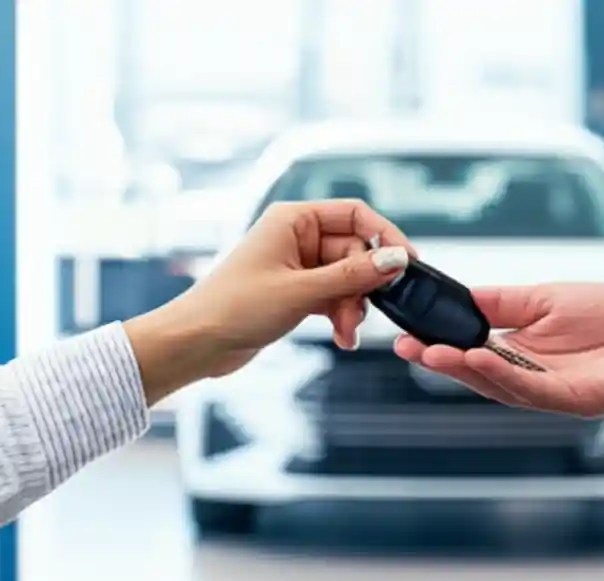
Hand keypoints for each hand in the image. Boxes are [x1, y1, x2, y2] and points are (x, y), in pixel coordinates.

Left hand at [125, 199, 412, 402]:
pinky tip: (340, 337)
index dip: (385, 236)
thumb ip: (352, 275)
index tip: (408, 262)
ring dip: (351, 307)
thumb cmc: (233, 308)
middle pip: (354, 252)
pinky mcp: (294, 292)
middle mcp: (295, 237)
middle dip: (360, 288)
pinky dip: (339, 316)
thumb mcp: (301, 291)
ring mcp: (296, 266)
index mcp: (293, 219)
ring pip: (346, 279)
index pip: (355, 215)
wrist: (195, 343)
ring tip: (345, 333)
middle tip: (357, 317)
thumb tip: (395, 260)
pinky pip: (333, 297)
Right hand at [394, 283, 603, 462]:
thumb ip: (505, 303)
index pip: (471, 346)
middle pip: (475, 370)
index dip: (439, 341)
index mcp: (524, 349)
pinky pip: (529, 388)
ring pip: (495, 382)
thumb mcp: (551, 299)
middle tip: (403, 348)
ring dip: (460, 369)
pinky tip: (475, 358)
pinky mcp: (573, 399)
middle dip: (438, 359)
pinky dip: (500, 374)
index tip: (406, 332)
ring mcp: (550, 389)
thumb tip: (461, 297)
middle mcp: (531, 373)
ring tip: (429, 353)